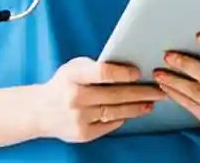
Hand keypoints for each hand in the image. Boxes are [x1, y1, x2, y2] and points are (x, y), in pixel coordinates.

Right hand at [33, 57, 165, 142]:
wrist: (40, 111)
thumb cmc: (63, 84)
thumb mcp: (73, 68)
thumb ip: (96, 67)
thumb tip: (128, 68)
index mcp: (72, 75)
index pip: (102, 72)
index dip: (123, 73)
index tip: (139, 72)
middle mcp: (75, 97)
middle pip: (115, 95)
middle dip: (141, 92)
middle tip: (159, 89)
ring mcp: (79, 117)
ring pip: (116, 111)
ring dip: (137, 107)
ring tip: (152, 102)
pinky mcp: (83, 133)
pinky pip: (110, 124)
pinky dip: (123, 117)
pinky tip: (133, 111)